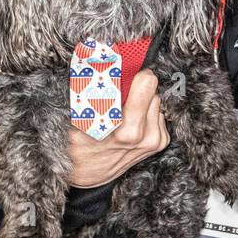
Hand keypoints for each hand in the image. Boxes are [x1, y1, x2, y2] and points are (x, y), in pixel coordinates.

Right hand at [66, 70, 168, 187]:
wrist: (86, 175)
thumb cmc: (77, 145)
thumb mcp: (77, 118)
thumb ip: (94, 92)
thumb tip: (104, 62)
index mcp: (127, 130)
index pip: (146, 83)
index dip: (134, 72)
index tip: (124, 69)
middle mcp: (145, 136)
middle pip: (152, 89)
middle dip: (135, 86)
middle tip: (117, 93)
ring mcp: (155, 140)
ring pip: (156, 99)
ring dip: (141, 99)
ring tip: (121, 110)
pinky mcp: (160, 142)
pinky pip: (158, 112)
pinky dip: (145, 112)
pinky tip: (130, 120)